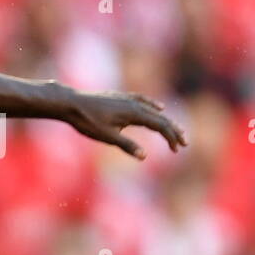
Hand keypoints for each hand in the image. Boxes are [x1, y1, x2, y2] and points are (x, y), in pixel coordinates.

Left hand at [63, 90, 186, 158]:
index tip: (177, 150)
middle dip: (173, 130)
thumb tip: (144, 156)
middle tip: (184, 144)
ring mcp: (126, 98)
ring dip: (165, 120)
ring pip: (152, 109)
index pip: (159, 125)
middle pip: (159, 117)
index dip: (171, 137)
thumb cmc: (87, 121)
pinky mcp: (119, 97)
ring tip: (175, 129)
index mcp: (133, 112)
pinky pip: (142, 100)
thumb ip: (126, 145)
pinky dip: (153, 105)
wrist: (70, 103)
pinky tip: (158, 108)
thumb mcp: (107, 136)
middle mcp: (133, 103)